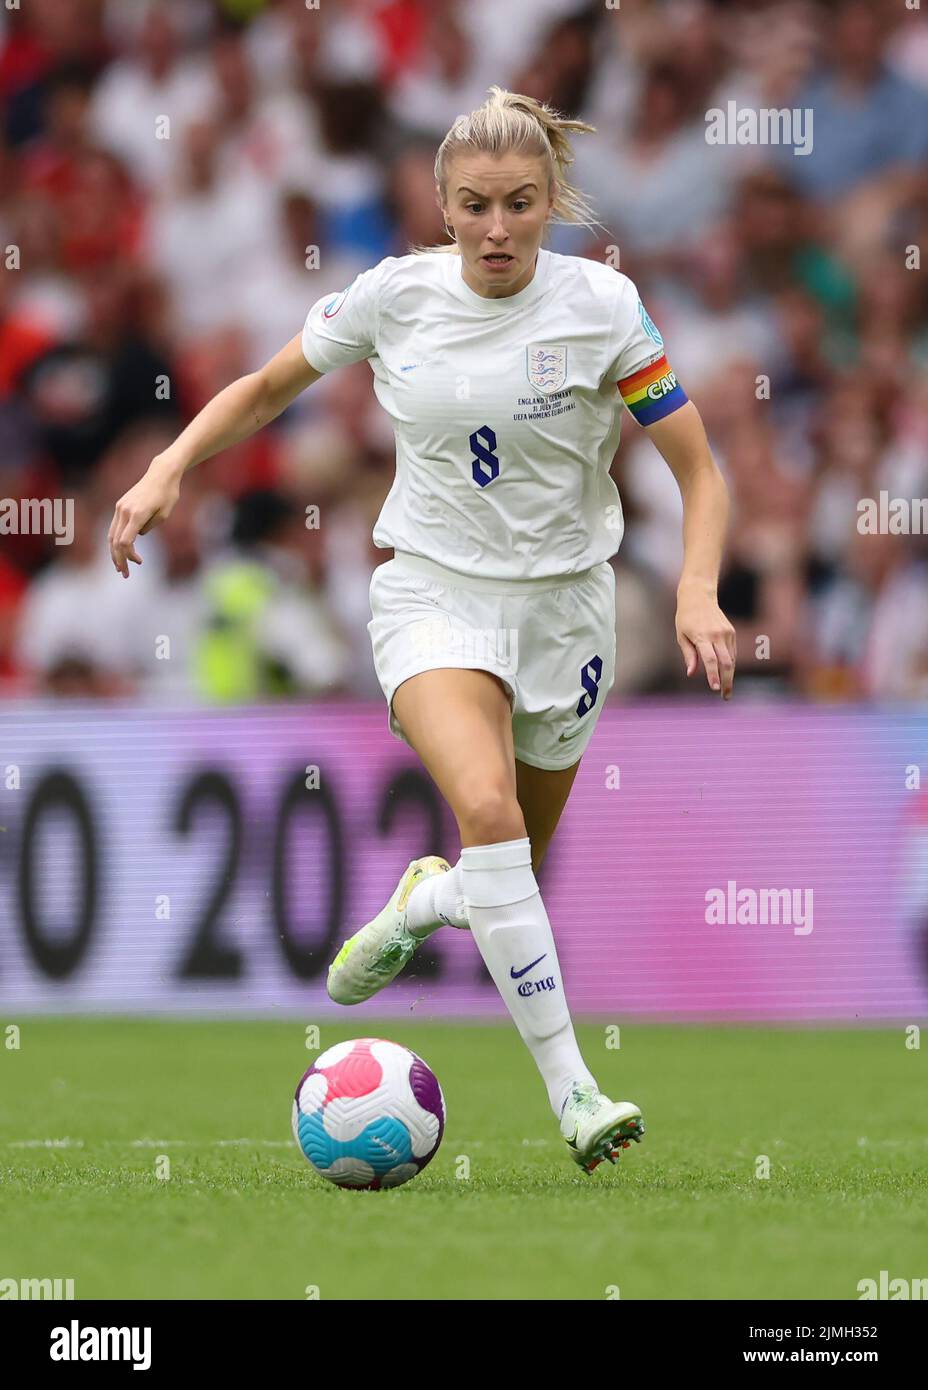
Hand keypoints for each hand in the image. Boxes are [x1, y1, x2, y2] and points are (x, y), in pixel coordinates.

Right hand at [108, 458, 181, 577]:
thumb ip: (149, 527)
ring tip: (119, 567)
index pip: (126, 541)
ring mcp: (120, 507)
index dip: (129, 556)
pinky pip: (114, 527)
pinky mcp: (120, 505)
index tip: (139, 562)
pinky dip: (115, 541)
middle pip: (116, 541)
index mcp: (137, 514)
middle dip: (119, 560)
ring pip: (111, 535)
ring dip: (114, 552)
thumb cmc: (168, 494)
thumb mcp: (164, 514)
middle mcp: (125, 511)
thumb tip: (137, 537)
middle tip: (125, 574)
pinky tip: (119, 551)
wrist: (161, 474)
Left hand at [675, 582, 735, 698]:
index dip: (713, 675)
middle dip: (727, 681)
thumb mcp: (681, 636)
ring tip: (725, 689)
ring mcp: (726, 633)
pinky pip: (732, 652)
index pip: (710, 660)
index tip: (715, 689)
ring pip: (731, 659)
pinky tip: (726, 673)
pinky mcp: (731, 633)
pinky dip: (729, 664)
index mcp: (702, 637)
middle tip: (726, 697)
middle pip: (726, 663)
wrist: (699, 597)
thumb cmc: (685, 618)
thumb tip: (692, 674)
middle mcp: (717, 635)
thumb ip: (689, 656)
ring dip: (729, 675)